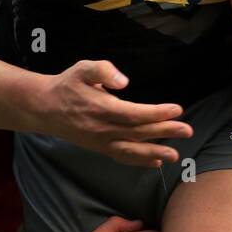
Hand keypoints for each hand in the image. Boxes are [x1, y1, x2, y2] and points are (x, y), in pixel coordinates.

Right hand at [30, 60, 191, 167]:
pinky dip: (139, 161)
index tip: (177, 109)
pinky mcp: (99, 148)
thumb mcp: (82, 69)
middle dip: (164, 132)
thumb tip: (123, 82)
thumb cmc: (67, 85)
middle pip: (138, 133)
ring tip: (176, 155)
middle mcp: (103, 129)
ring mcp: (101, 142)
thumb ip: (102, 70)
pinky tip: (156, 162)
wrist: (44, 108)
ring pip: (131, 150)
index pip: (134, 114)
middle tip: (187, 131)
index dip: (156, 113)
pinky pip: (122, 157)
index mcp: (101, 108)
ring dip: (155, 152)